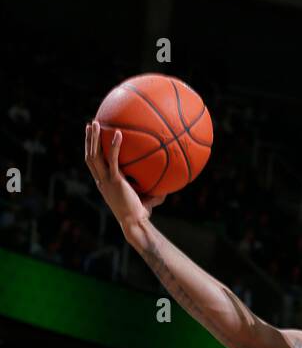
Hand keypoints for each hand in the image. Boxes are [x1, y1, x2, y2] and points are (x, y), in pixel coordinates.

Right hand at [85, 120, 163, 234]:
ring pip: (94, 155)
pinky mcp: (114, 181)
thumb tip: (168, 186)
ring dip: (93, 138)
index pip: (93, 165)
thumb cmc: (140, 215)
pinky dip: (113, 146)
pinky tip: (118, 134)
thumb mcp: (144, 199)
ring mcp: (106, 181)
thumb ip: (152, 191)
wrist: (135, 223)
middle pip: (89, 157)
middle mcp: (101, 181)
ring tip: (95, 123)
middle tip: (90, 125)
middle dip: (88, 140)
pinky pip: (112, 159)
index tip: (92, 138)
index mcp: (104, 184)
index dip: (90, 151)